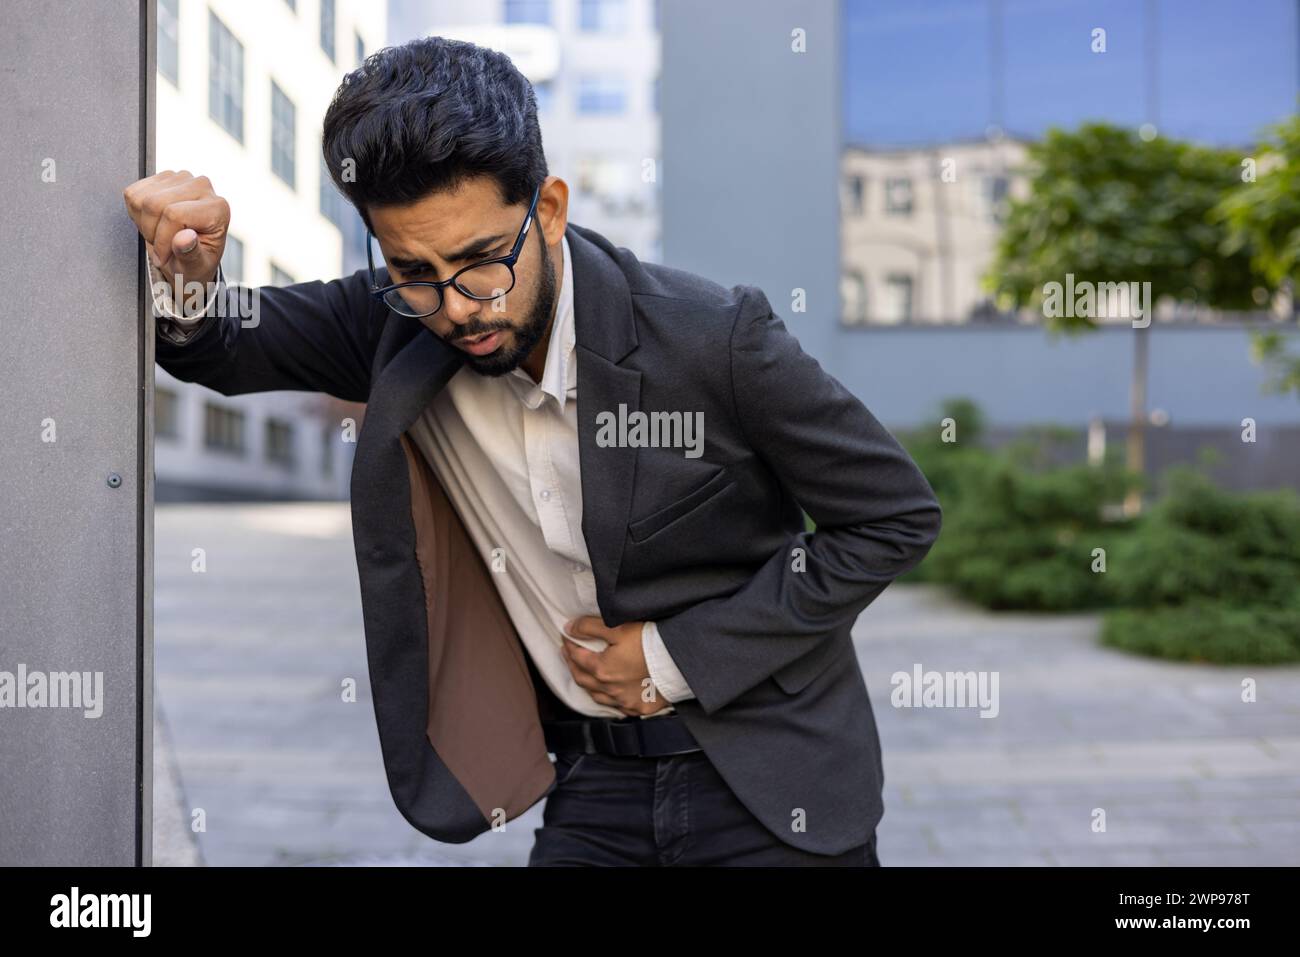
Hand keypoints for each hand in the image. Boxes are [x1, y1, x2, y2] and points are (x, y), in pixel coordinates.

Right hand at [123, 169, 229, 301]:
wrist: (188, 259)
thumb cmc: (195, 264)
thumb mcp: (195, 268)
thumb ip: (191, 254)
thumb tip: (184, 238)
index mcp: (218, 209)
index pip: (174, 215)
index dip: (162, 240)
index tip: (164, 257)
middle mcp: (202, 187)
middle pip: (154, 203)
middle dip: (151, 231)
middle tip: (161, 247)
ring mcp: (181, 178)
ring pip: (141, 198)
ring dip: (144, 223)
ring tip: (159, 236)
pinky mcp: (162, 177)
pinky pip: (133, 193)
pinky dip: (137, 213)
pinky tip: (153, 223)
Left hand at [561, 616, 673, 716]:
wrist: (679, 661)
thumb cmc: (650, 642)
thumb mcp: (618, 628)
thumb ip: (590, 627)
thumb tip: (569, 628)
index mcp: (601, 670)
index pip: (577, 657)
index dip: (569, 645)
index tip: (566, 636)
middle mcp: (609, 690)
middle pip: (582, 679)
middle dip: (572, 665)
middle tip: (568, 654)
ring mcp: (625, 702)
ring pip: (598, 697)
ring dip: (588, 685)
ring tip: (585, 674)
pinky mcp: (640, 707)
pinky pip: (618, 707)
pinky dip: (610, 699)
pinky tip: (610, 694)